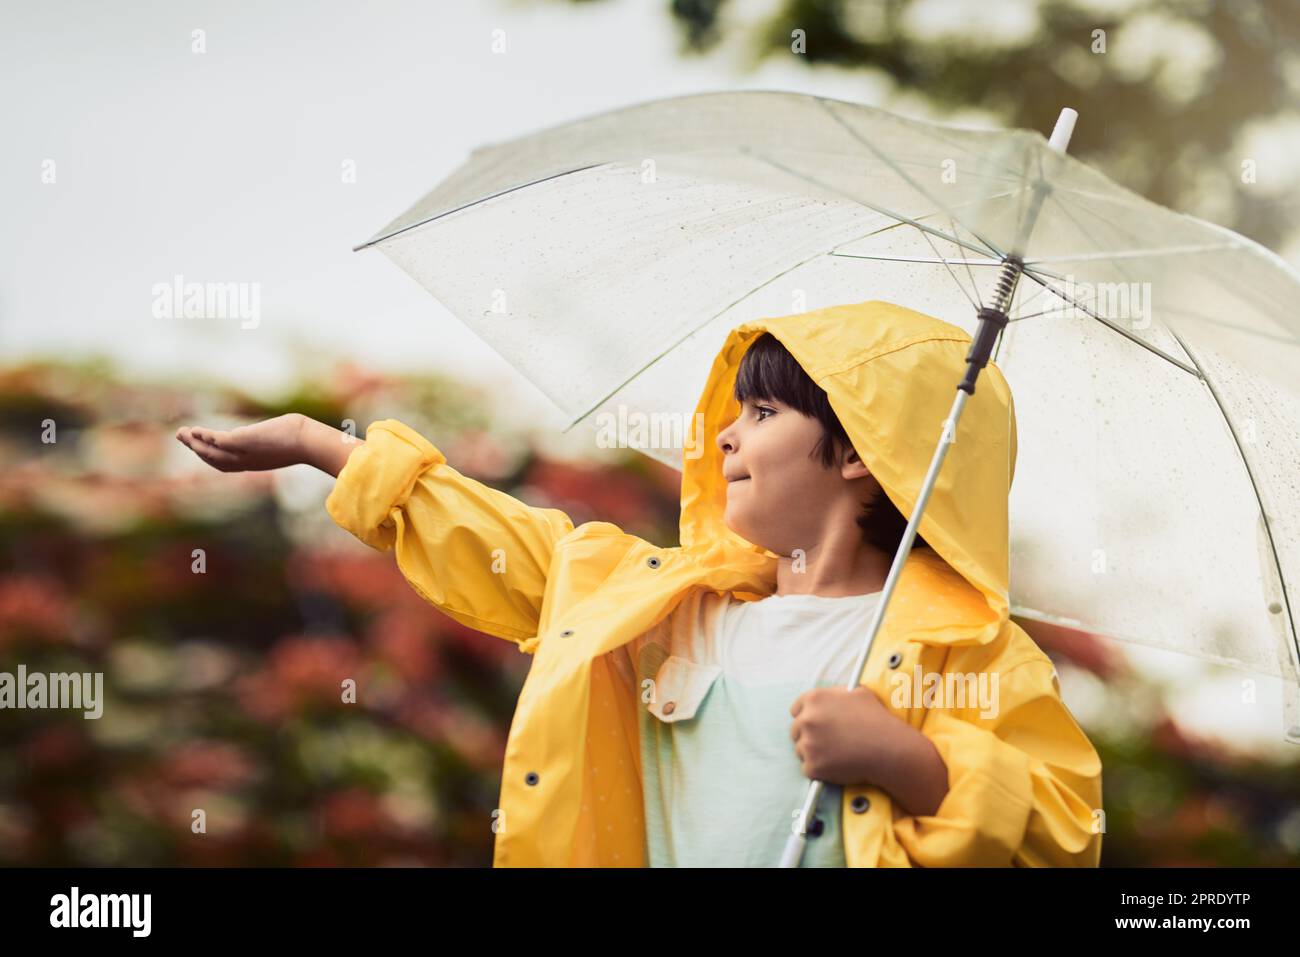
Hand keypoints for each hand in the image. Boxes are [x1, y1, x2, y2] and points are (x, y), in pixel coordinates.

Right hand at [175, 413, 307, 471]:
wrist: (311, 442)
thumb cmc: (306, 439)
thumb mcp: (288, 437)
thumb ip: (280, 435)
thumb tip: (290, 427)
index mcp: (255, 462)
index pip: (225, 462)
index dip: (209, 455)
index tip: (198, 445)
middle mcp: (247, 461)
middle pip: (214, 459)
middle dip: (195, 448)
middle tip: (180, 436)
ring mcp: (245, 453)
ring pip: (213, 452)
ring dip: (195, 443)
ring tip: (182, 433)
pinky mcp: (245, 442)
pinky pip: (220, 441)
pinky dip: (206, 437)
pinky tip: (196, 430)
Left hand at [789, 685, 903, 786]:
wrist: (887, 748)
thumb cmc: (876, 720)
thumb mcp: (858, 693)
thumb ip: (838, 693)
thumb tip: (832, 696)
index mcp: (814, 699)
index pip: (796, 709)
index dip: (807, 717)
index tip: (816, 725)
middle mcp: (806, 719)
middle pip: (795, 731)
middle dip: (809, 736)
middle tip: (828, 743)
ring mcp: (807, 744)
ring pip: (801, 750)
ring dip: (813, 753)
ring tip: (835, 755)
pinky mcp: (812, 766)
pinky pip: (808, 769)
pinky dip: (819, 770)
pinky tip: (836, 766)